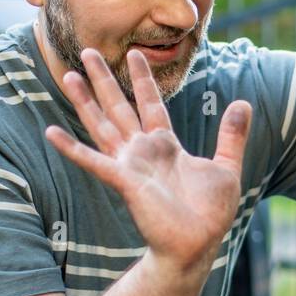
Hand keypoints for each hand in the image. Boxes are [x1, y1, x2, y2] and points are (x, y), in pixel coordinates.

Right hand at [44, 47, 250, 271]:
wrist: (197, 246)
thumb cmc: (209, 214)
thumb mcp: (227, 167)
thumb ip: (232, 136)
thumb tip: (244, 104)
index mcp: (166, 147)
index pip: (151, 104)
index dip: (142, 80)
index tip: (135, 54)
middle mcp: (143, 152)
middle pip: (120, 107)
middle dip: (105, 80)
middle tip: (88, 50)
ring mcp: (131, 165)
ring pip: (103, 125)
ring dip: (85, 101)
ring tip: (68, 76)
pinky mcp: (124, 181)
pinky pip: (94, 161)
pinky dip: (72, 147)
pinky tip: (52, 132)